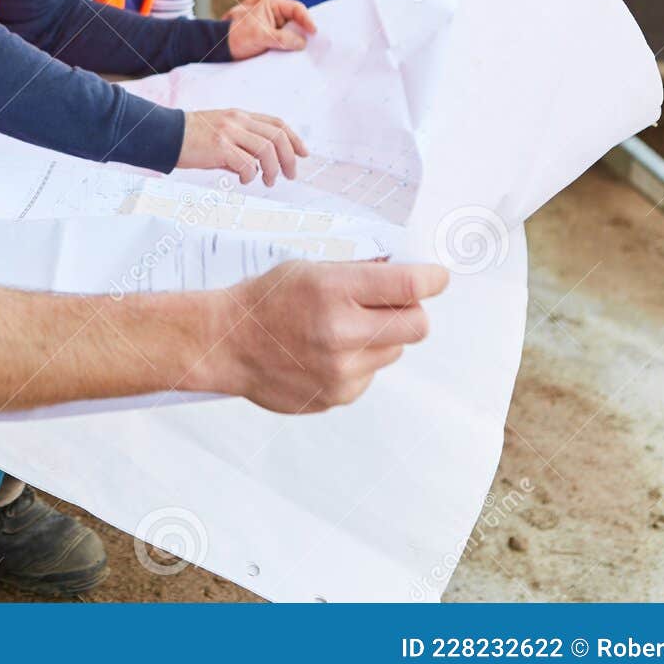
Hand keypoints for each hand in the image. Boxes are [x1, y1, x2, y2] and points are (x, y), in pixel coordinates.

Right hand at [177, 109, 308, 184]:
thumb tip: (259, 165)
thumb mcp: (220, 131)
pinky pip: (247, 163)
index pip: (277, 122)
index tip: (303, 153)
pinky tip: (244, 180)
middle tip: (289, 175)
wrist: (164, 134)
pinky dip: (251, 175)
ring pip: (267, 149)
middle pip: (278, 136)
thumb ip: (240, 142)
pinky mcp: (219, 147)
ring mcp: (229, 132)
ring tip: (268, 181)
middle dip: (289, 158)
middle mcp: (237, 120)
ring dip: (273, 169)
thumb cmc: (190, 137)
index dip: (294, 138)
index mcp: (240, 115)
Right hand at [206, 261, 444, 412]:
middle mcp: (340, 333)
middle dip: (412, 310)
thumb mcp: (309, 268)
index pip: (409, 285)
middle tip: (392, 304)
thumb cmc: (265, 301)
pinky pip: (370, 374)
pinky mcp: (337, 396)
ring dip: (380, 338)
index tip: (437, 277)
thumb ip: (358, 272)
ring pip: (395, 351)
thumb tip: (405, 272)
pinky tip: (326, 352)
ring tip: (342, 330)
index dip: (433, 279)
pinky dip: (359, 362)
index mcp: (333, 291)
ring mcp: (340, 370)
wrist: (226, 343)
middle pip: (418, 325)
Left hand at [225, 0, 316, 58]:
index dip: (306, 19)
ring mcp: (276, 29)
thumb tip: (302, 43)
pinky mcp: (274, 41)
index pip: (296, 9)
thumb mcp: (261, 36)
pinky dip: (292, 49)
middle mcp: (276, 16)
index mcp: (272, 6)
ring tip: (306, 51)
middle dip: (304, 31)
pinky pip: (288, 44)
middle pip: (297, 21)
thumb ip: (282, 38)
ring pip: (294, 33)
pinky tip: (297, 55)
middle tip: (313, 43)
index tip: (313, 31)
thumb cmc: (237, 36)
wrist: (223, 50)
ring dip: (299, 41)